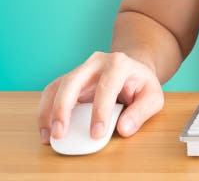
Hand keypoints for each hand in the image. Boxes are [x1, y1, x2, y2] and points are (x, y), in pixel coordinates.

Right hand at [37, 51, 164, 144]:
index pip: (107, 86)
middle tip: (60, 133)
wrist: (132, 71)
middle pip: (73, 80)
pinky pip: (51, 92)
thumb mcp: (153, 97)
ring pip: (57, 86)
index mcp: (119, 64)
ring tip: (49, 136)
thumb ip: (141, 112)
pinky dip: (46, 111)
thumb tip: (124, 129)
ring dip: (49, 111)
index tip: (97, 134)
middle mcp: (96, 63)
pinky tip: (47, 130)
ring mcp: (80, 69)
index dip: (100, 110)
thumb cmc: (141, 85)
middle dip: (63, 107)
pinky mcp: (68, 80)